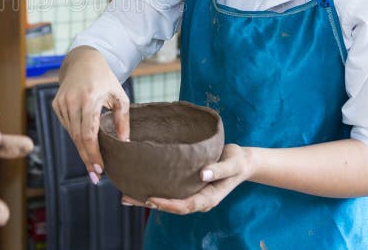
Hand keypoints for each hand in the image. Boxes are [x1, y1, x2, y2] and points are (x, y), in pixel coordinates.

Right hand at [52, 46, 129, 181]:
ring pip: (72, 134)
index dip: (93, 155)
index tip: (100, 170)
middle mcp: (72, 102)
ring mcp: (61, 103)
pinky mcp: (56, 104)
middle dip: (87, 159)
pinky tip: (85, 144)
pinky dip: (76, 136)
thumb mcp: (120, 96)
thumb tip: (124, 144)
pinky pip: (68, 127)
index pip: (89, 135)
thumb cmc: (105, 79)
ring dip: (82, 150)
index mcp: (89, 99)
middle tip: (96, 177)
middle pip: (78, 139)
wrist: (83, 60)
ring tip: (93, 164)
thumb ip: (122, 121)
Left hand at [121, 144, 253, 213]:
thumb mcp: (233, 163)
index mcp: (209, 198)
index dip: (167, 204)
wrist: (242, 160)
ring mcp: (192, 193)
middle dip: (149, 204)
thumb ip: (219, 169)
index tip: (150, 199)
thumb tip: (202, 174)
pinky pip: (170, 191)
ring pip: (168, 200)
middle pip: (171, 206)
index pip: (185, 205)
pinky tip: (139, 185)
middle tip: (126, 198)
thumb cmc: (238, 161)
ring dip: (146, 199)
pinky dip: (154, 189)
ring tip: (125, 194)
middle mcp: (198, 199)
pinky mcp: (187, 186)